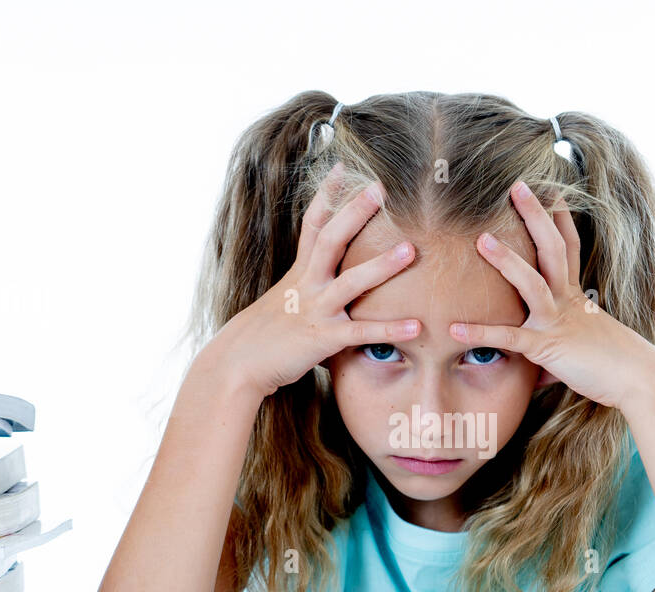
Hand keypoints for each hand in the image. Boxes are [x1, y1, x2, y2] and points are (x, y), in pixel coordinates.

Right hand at [211, 162, 420, 398]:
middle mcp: (307, 284)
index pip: (313, 224)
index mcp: (299, 272)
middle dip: (356, 212)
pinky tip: (416, 326)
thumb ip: (309, 288)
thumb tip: (326, 284)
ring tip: (410, 250)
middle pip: (332, 239)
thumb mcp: (286, 301)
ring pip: (351, 282)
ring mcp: (315, 309)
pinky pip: (361, 331)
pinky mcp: (323, 338)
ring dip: (382, 266)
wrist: (238, 362)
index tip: (342, 167)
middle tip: (381, 189)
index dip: (326, 194)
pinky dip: (389, 329)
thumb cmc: (266, 334)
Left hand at [449, 181, 654, 409]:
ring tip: (481, 239)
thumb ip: (556, 351)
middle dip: (535, 216)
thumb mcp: (584, 348)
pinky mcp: (548, 346)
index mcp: (576, 296)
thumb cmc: (613, 365)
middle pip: (553, 248)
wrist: (637, 379)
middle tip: (516, 186)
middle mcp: (567, 301)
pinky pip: (511, 338)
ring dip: (507, 260)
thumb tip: (539, 372)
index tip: (553, 191)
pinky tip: (455, 328)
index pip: (569, 248)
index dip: (561, 218)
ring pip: (532, 283)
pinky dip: (482, 333)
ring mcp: (557, 320)